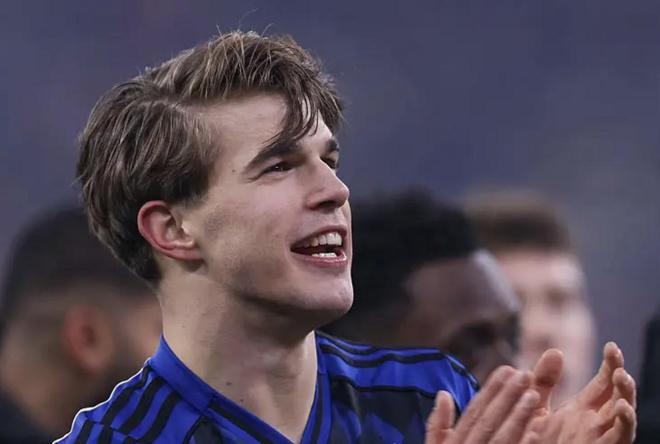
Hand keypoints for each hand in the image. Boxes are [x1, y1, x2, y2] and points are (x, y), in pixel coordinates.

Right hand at [425, 366, 541, 443]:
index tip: (507, 369)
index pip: (473, 413)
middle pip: (486, 422)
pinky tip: (535, 431)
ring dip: (516, 417)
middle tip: (524, 374)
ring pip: (499, 440)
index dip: (490, 390)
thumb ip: (438, 426)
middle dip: (506, 397)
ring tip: (533, 395)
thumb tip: (443, 394)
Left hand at [527, 342, 636, 443]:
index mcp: (582, 410)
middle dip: (620, 375)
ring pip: (624, 417)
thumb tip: (556, 351)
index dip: (611, 365)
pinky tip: (621, 408)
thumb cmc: (533, 442)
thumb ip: (544, 381)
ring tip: (621, 376)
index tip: (611, 346)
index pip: (604, 383)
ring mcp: (599, 438)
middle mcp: (594, 423)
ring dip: (626, 396)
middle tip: (615, 355)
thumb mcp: (536, 406)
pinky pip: (619, 438)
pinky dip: (624, 424)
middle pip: (617, 396)